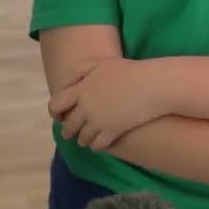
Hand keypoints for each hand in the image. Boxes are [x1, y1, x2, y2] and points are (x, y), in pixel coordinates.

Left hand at [48, 58, 165, 150]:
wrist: (152, 85)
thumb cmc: (129, 71)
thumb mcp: (100, 63)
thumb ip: (80, 70)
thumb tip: (67, 84)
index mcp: (80, 89)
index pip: (55, 105)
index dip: (55, 112)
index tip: (60, 115)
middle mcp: (85, 107)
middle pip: (68, 125)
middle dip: (68, 130)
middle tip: (72, 131)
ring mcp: (98, 122)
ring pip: (81, 138)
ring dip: (82, 139)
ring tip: (86, 138)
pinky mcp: (111, 133)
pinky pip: (96, 146)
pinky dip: (95, 145)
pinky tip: (100, 142)